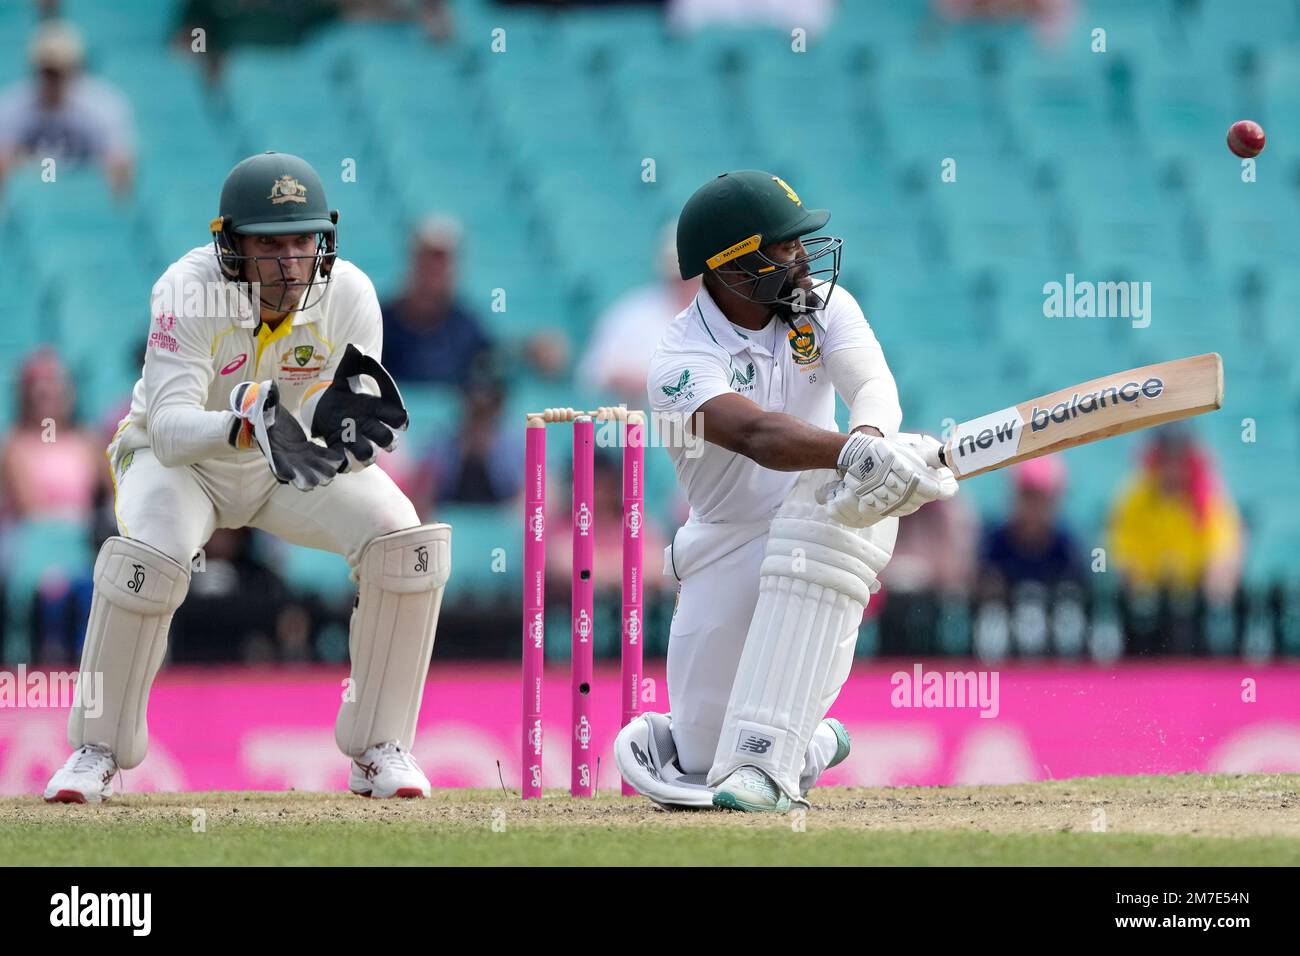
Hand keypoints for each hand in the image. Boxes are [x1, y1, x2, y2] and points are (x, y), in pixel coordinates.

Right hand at [230, 380, 344, 490]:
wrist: (271, 414)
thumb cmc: (264, 410)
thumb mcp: (263, 406)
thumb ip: (266, 402)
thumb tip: (267, 389)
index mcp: (270, 446)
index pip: (274, 460)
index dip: (281, 468)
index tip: (289, 476)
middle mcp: (283, 454)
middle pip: (294, 469)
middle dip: (304, 475)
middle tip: (315, 482)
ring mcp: (296, 453)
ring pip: (308, 465)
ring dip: (319, 470)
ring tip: (331, 475)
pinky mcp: (306, 448)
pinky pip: (318, 454)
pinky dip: (327, 458)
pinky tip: (338, 460)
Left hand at [311, 344, 408, 470]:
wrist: (324, 408)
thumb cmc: (343, 393)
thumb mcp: (344, 376)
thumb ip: (351, 363)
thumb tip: (355, 348)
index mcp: (378, 410)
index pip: (399, 417)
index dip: (401, 420)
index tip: (400, 420)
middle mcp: (371, 427)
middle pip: (389, 440)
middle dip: (387, 439)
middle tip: (380, 434)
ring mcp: (357, 440)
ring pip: (369, 455)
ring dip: (366, 453)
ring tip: (355, 444)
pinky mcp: (340, 449)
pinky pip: (344, 462)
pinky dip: (342, 462)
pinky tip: (336, 455)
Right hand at [816, 432, 957, 525]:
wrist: (858, 457)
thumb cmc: (886, 451)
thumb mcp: (910, 451)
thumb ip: (931, 459)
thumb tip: (948, 458)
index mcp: (914, 479)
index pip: (940, 491)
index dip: (948, 489)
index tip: (952, 486)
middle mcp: (904, 493)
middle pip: (927, 498)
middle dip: (932, 490)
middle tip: (934, 482)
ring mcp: (892, 502)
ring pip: (913, 506)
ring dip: (918, 498)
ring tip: (916, 488)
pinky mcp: (881, 506)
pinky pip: (899, 510)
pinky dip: (904, 505)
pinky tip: (904, 497)